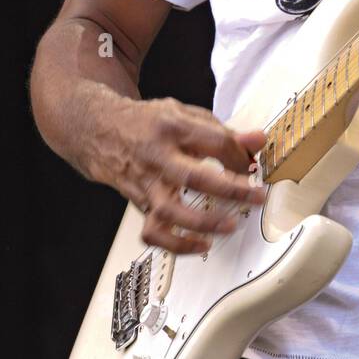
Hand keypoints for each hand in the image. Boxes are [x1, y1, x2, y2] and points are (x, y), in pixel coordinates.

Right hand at [91, 96, 267, 255]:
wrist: (102, 131)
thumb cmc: (148, 122)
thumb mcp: (185, 113)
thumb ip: (221, 129)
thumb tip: (257, 139)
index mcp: (174, 128)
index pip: (215, 142)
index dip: (240, 156)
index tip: (253, 166)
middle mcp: (158, 157)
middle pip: (194, 177)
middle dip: (230, 190)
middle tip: (255, 196)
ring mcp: (147, 183)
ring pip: (170, 211)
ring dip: (203, 222)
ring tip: (230, 225)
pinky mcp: (139, 203)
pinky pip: (154, 232)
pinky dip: (177, 245)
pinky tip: (200, 245)